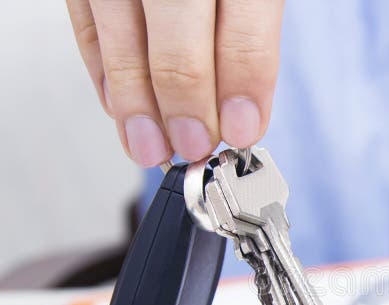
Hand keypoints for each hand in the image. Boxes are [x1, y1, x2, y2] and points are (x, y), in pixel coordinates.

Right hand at [66, 0, 282, 166]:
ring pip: (120, 28)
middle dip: (184, 99)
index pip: (242, 22)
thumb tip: (238, 115)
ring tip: (150, 146)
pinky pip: (85, 19)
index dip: (242, 84)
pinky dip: (102, 68)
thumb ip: (248, 38)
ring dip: (134, 99)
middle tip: (193, 146)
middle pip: (176, 28)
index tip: (240, 131)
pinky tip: (118, 106)